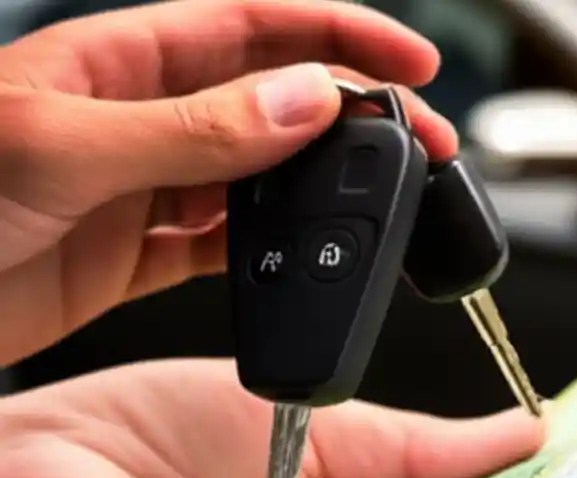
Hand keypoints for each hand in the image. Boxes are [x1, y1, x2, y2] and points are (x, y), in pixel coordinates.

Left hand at [0, 0, 458, 366]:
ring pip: (262, 178)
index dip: (339, 33)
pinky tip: (303, 261)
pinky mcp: (139, 257)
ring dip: (324, 190)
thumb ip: (192, 130)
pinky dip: (274, 255)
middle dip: (357, 117)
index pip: (253, 25)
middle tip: (424, 145)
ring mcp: (144, 190)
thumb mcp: (60, 150)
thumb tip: (304, 101)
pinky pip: (230, 248)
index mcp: (118, 63)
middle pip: (275, 101)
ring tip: (379, 206)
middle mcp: (141, 120)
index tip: (412, 60)